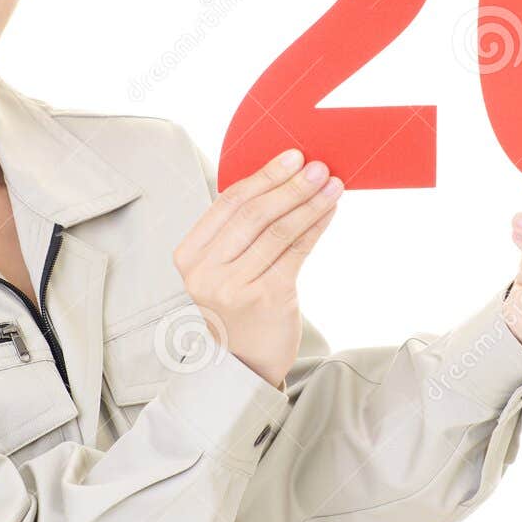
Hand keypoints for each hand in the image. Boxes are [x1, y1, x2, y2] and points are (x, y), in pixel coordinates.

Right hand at [173, 148, 342, 387]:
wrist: (243, 365)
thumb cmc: (237, 307)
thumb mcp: (222, 267)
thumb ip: (238, 229)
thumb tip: (282, 177)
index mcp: (188, 255)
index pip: (227, 203)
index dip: (263, 176)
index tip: (292, 156)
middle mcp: (205, 272)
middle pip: (253, 214)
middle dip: (290, 186)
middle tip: (318, 166)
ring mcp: (234, 288)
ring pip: (278, 231)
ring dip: (310, 203)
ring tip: (332, 185)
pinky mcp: (267, 300)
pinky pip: (296, 253)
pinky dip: (315, 228)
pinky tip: (329, 212)